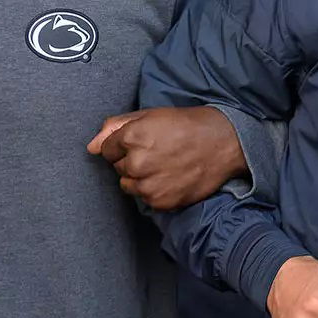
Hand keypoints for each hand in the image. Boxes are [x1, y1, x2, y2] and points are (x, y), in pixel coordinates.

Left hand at [86, 106, 245, 209]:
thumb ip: (116, 127)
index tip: (145, 141)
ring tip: (165, 166)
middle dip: (132, 161)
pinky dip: (155, 191)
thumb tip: (91, 147)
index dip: (124, 145)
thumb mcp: (152, 115)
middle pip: (118, 168)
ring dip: (141, 178)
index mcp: (132, 136)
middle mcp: (137, 162)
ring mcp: (149, 185)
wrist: (225, 143)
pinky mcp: (161, 201)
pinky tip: (173, 177)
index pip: (107, 149)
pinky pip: (145, 199)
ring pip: (129, 185)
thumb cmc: (189, 125)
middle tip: (159, 152)